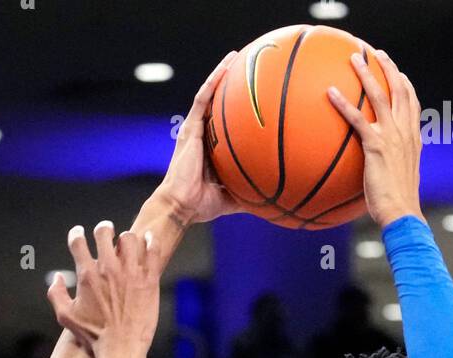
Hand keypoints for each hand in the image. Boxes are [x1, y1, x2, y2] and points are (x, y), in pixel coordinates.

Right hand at [48, 223, 159, 356]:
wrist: (121, 350)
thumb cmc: (93, 336)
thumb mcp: (66, 317)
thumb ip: (56, 294)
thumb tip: (57, 277)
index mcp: (86, 275)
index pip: (77, 242)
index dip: (76, 234)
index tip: (78, 233)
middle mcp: (108, 269)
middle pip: (104, 232)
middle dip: (103, 229)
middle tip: (106, 231)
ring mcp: (130, 273)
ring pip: (129, 238)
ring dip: (125, 238)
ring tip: (126, 243)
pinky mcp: (149, 280)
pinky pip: (152, 250)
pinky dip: (150, 241)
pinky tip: (148, 239)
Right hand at [157, 52, 243, 224]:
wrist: (181, 205)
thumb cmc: (201, 205)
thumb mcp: (231, 198)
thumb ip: (248, 194)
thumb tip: (271, 200)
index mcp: (210, 150)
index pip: (225, 125)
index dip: (237, 112)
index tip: (254, 101)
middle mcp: (202, 136)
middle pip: (218, 106)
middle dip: (231, 88)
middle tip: (248, 71)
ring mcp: (195, 129)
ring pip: (209, 95)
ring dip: (222, 75)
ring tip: (236, 57)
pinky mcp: (190, 128)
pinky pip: (203, 99)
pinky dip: (213, 81)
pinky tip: (226, 66)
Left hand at [327, 48, 423, 229]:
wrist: (401, 212)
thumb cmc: (397, 204)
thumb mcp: (399, 180)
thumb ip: (391, 167)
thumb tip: (378, 171)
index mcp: (413, 138)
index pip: (412, 104)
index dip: (405, 85)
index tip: (397, 73)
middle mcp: (405, 132)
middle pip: (399, 90)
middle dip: (389, 68)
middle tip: (377, 55)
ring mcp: (391, 136)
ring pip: (379, 95)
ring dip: (366, 74)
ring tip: (354, 59)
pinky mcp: (375, 145)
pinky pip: (356, 118)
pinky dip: (343, 103)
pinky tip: (330, 93)